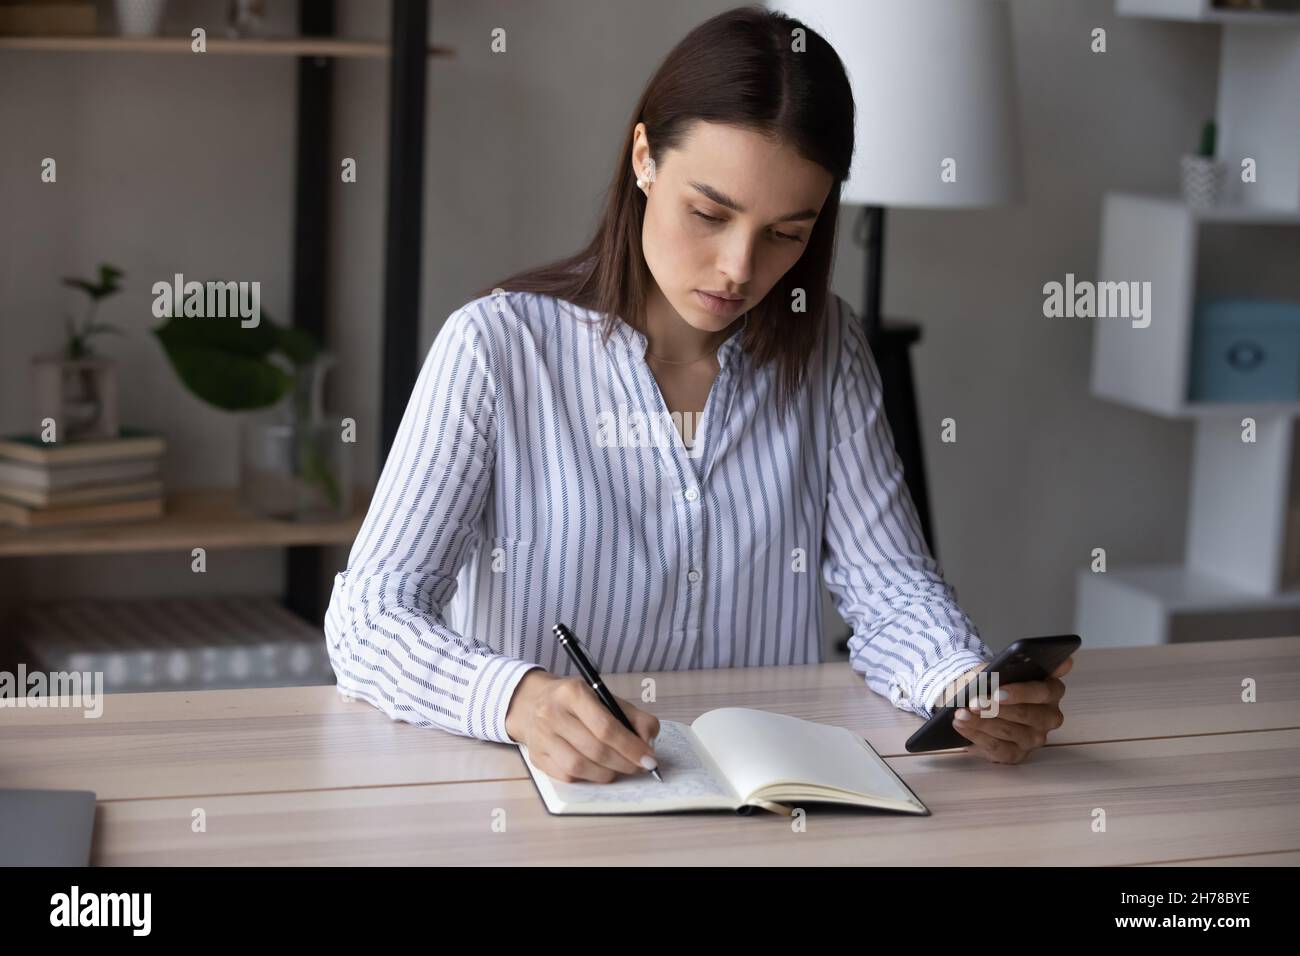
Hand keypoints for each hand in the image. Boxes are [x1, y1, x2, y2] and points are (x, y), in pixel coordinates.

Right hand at [504, 669, 660, 782]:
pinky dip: (588, 778)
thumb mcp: (604, 697)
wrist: (532, 702)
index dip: (631, 747)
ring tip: (619, 769)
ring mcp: (541, 737)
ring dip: (607, 773)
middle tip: (639, 766)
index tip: (649, 758)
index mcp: (573, 693)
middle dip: (624, 762)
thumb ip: (633, 716)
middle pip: (595, 749)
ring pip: (580, 767)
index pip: (606, 727)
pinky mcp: (536, 757)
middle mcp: (552, 714)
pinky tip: (598, 770)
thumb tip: (649, 741)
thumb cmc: (575, 702)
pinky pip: (567, 776)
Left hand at [948, 658, 1071, 763]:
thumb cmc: (996, 680)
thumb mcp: (1003, 667)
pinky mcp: (1017, 754)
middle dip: (995, 708)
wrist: (979, 696)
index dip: (1019, 692)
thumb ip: (1022, 664)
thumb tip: (1060, 662)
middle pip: (1025, 714)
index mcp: (1052, 690)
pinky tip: (960, 724)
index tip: (997, 690)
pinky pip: (996, 747)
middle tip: (973, 702)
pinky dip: (975, 735)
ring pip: (1008, 731)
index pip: (1043, 691)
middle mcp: (1049, 717)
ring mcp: (1034, 738)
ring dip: (981, 722)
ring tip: (960, 712)